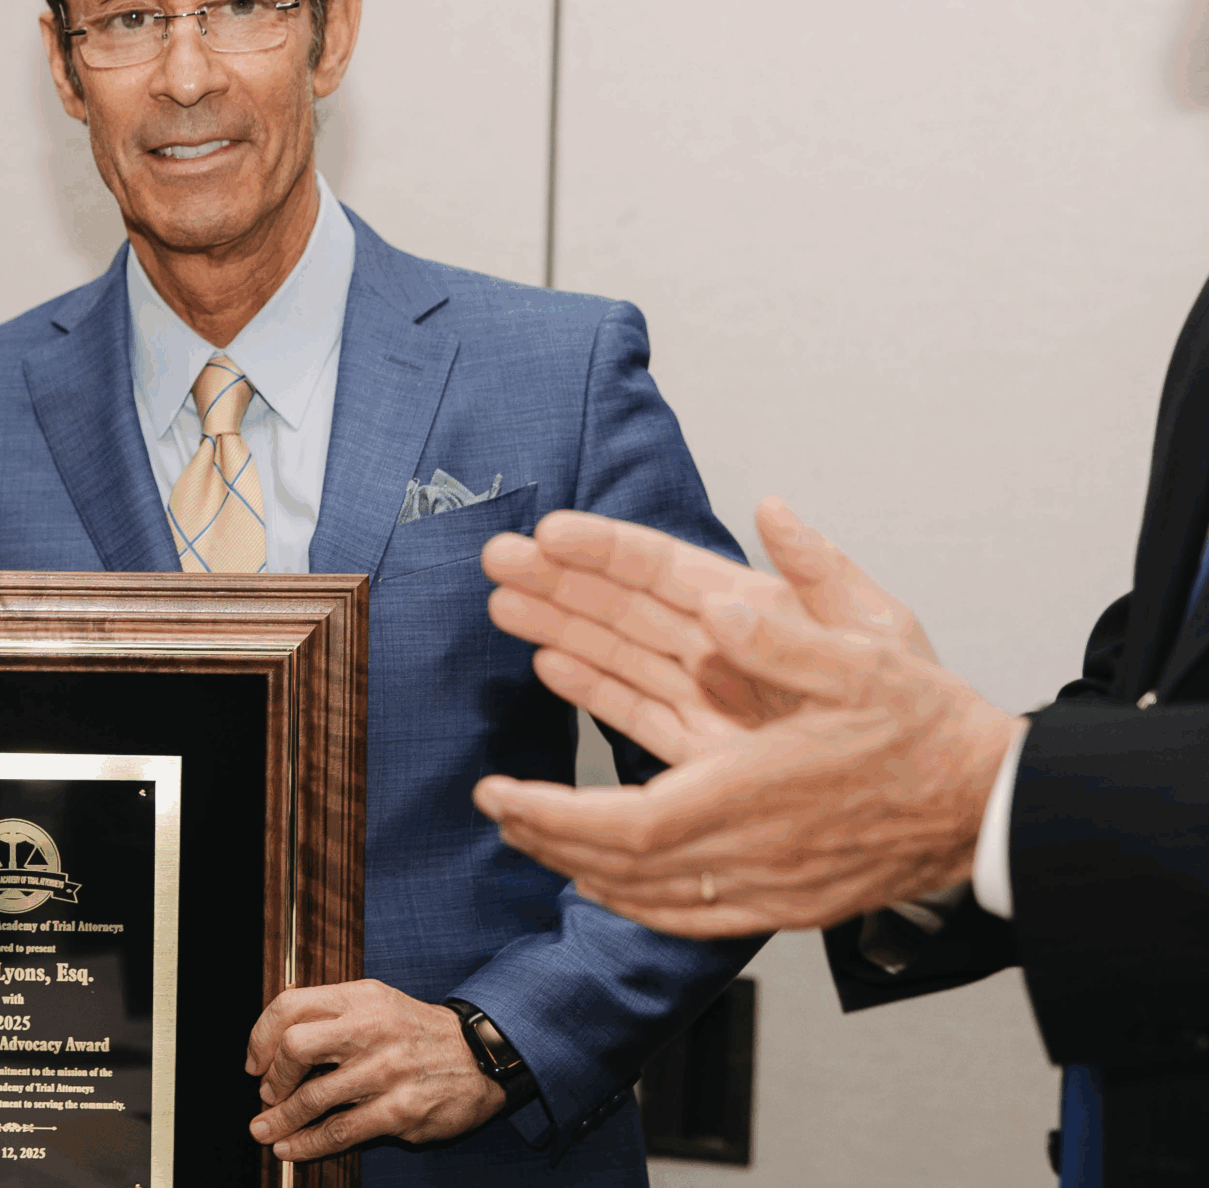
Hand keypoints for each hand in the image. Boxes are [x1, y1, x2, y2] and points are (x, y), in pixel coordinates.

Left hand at [241, 980, 506, 1159]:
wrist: (482, 1055)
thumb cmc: (418, 1032)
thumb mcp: (376, 1003)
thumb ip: (330, 1013)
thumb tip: (275, 1034)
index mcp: (359, 998)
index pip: (290, 1006)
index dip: (261, 1037)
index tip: (255, 1062)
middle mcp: (370, 1030)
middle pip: (295, 1047)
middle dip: (272, 1077)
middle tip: (268, 1094)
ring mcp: (385, 1071)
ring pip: (313, 1098)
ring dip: (281, 1119)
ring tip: (265, 1130)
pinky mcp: (400, 1110)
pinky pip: (340, 1132)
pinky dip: (308, 1144)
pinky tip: (292, 1148)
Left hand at [473, 572, 1024, 937]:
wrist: (994, 807)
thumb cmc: (929, 729)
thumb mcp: (872, 651)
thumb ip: (798, 614)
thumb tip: (734, 575)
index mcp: (756, 790)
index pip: (629, 820)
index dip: (556, 813)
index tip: (499, 794)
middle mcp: (751, 847)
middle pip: (622, 858)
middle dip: (547, 828)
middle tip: (491, 805)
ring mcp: (764, 882)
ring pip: (648, 889)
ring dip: (578, 861)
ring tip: (523, 831)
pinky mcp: (780, 898)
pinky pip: (687, 910)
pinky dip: (631, 894)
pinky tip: (596, 876)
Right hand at [481, 498, 935, 765]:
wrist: (944, 800)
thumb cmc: (924, 715)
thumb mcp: (878, 635)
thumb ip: (821, 576)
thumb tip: (774, 514)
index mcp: (764, 612)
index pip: (667, 570)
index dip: (607, 547)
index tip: (552, 531)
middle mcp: (728, 651)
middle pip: (626, 607)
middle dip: (561, 580)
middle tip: (498, 557)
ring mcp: (712, 700)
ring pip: (619, 653)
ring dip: (560, 625)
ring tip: (503, 602)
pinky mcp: (704, 749)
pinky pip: (636, 708)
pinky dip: (591, 686)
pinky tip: (550, 663)